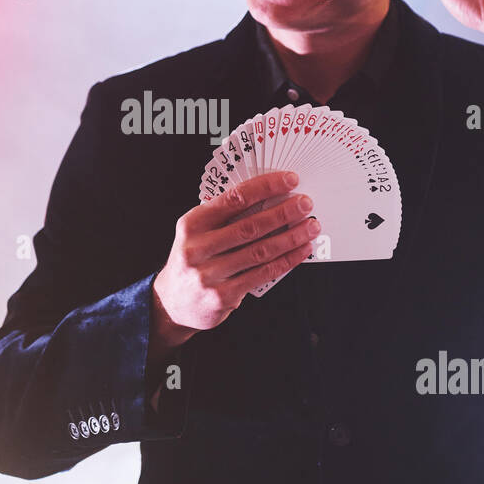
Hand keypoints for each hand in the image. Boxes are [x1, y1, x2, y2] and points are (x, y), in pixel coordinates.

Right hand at [151, 171, 319, 346]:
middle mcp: (198, 248)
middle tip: (305, 204)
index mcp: (192, 224)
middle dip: (284, 212)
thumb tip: (267, 197)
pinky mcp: (223, 295)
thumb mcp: (196, 233)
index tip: (288, 180)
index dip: (265, 187)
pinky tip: (300, 250)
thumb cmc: (193, 260)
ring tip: (310, 226)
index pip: (234, 199)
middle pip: (250, 226)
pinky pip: (262, 274)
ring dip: (290, 237)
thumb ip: (223, 217)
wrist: (173, 303)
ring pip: (260, 251)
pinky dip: (286, 261)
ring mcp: (210, 274)